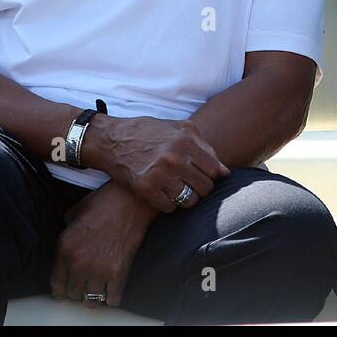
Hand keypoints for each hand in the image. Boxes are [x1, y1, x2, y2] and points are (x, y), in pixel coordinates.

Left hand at [50, 181, 155, 306]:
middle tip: (84, 283)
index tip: (66, 288)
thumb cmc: (104, 202)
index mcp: (64, 248)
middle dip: (78, 289)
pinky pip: (113, 300)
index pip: (56, 284)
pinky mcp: (119, 272)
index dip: (61, 289)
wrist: (131, 199)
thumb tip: (66, 244)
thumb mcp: (74, 213)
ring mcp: (99, 269)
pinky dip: (112, 297)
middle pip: (73, 294)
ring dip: (93, 295)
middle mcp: (79, 262)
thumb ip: (66, 233)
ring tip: (97, 287)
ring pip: (91, 301)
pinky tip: (112, 288)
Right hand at [84, 115, 229, 212]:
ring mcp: (160, 175)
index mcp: (185, 141)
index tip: (203, 174)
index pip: (214, 169)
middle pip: (205, 187)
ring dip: (187, 198)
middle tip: (190, 183)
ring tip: (179, 189)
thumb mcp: (179, 129)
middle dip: (201, 187)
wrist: (111, 140)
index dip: (211, 174)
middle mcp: (174, 158)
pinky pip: (170, 207)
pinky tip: (163, 193)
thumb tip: (225, 171)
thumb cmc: (148, 132)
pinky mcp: (145, 188)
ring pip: (190, 200)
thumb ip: (204, 147)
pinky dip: (169, 203)